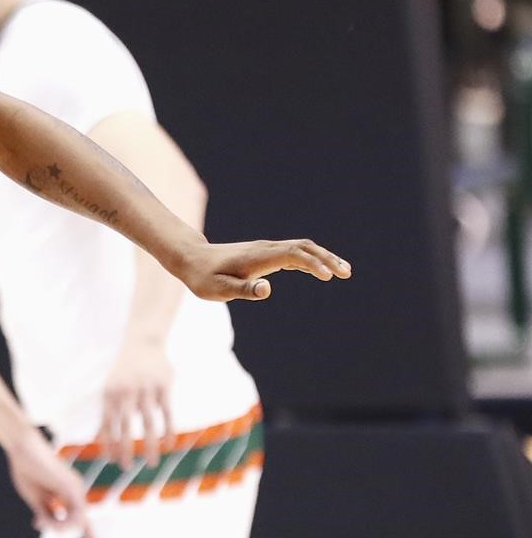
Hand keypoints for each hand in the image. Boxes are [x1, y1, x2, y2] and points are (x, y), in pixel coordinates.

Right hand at [4, 430, 93, 537]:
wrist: (21, 449)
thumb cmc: (26, 470)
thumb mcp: (36, 499)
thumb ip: (46, 514)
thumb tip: (52, 529)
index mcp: (68, 492)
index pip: (81, 517)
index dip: (89, 534)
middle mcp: (76, 490)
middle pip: (78, 522)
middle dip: (60, 529)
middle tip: (38, 524)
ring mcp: (76, 488)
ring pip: (79, 522)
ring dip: (60, 528)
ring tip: (41, 521)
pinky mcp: (71, 487)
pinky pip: (76, 515)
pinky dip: (62, 523)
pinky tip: (46, 519)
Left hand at [99, 338, 175, 467]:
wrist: (143, 343)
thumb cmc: (124, 373)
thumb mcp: (110, 390)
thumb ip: (106, 414)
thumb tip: (97, 440)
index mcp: (109, 394)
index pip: (107, 424)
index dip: (108, 443)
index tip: (112, 461)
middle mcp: (126, 392)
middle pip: (125, 426)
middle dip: (125, 449)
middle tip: (126, 468)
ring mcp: (146, 389)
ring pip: (148, 423)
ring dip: (150, 446)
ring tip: (151, 463)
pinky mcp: (164, 387)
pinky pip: (167, 414)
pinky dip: (168, 431)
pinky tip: (168, 446)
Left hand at [175, 239, 349, 301]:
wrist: (191, 259)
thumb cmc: (203, 278)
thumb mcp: (219, 289)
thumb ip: (244, 290)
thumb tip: (267, 290)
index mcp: (258, 257)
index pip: (293, 255)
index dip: (313, 263)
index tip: (329, 275)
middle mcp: (265, 249)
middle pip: (304, 247)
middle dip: (327, 258)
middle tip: (347, 272)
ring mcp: (266, 249)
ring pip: (301, 248)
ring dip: (323, 257)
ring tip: (343, 271)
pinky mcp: (265, 254)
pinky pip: (294, 253)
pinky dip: (311, 259)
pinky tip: (321, 271)